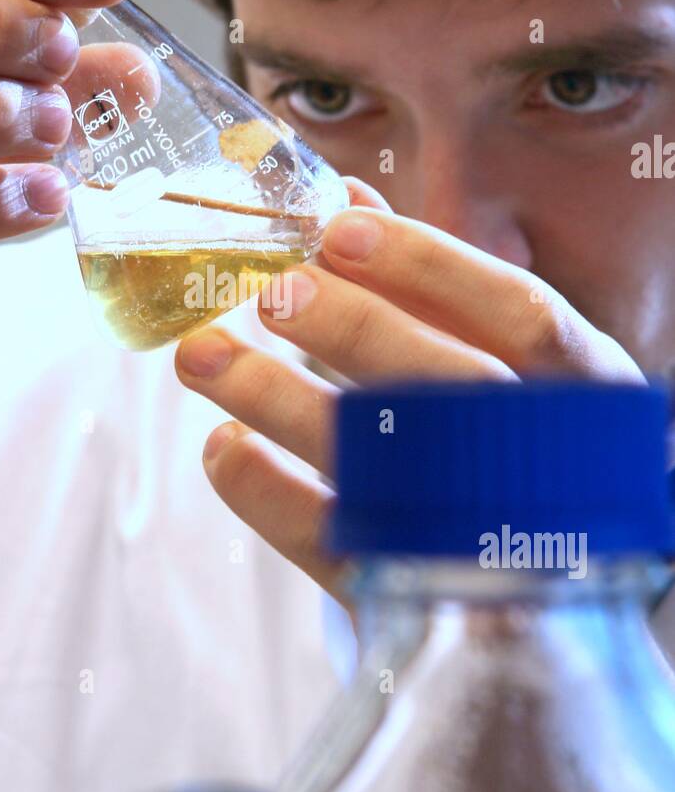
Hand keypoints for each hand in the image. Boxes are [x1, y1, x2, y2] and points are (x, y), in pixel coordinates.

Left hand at [175, 180, 643, 601]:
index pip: (523, 316)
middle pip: (455, 392)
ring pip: (383, 470)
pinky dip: (267, 496)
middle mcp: (552, 466)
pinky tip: (223, 447)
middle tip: (269, 293)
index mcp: (587, 391)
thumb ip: (432, 285)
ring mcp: (489, 541)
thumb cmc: (516, 437)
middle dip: (355, 332)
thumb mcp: (500, 357)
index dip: (429, 268)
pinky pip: (335, 548)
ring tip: (203, 355)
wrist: (549, 582)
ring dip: (282, 403)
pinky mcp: (418, 595)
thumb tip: (344, 197)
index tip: (336, 231)